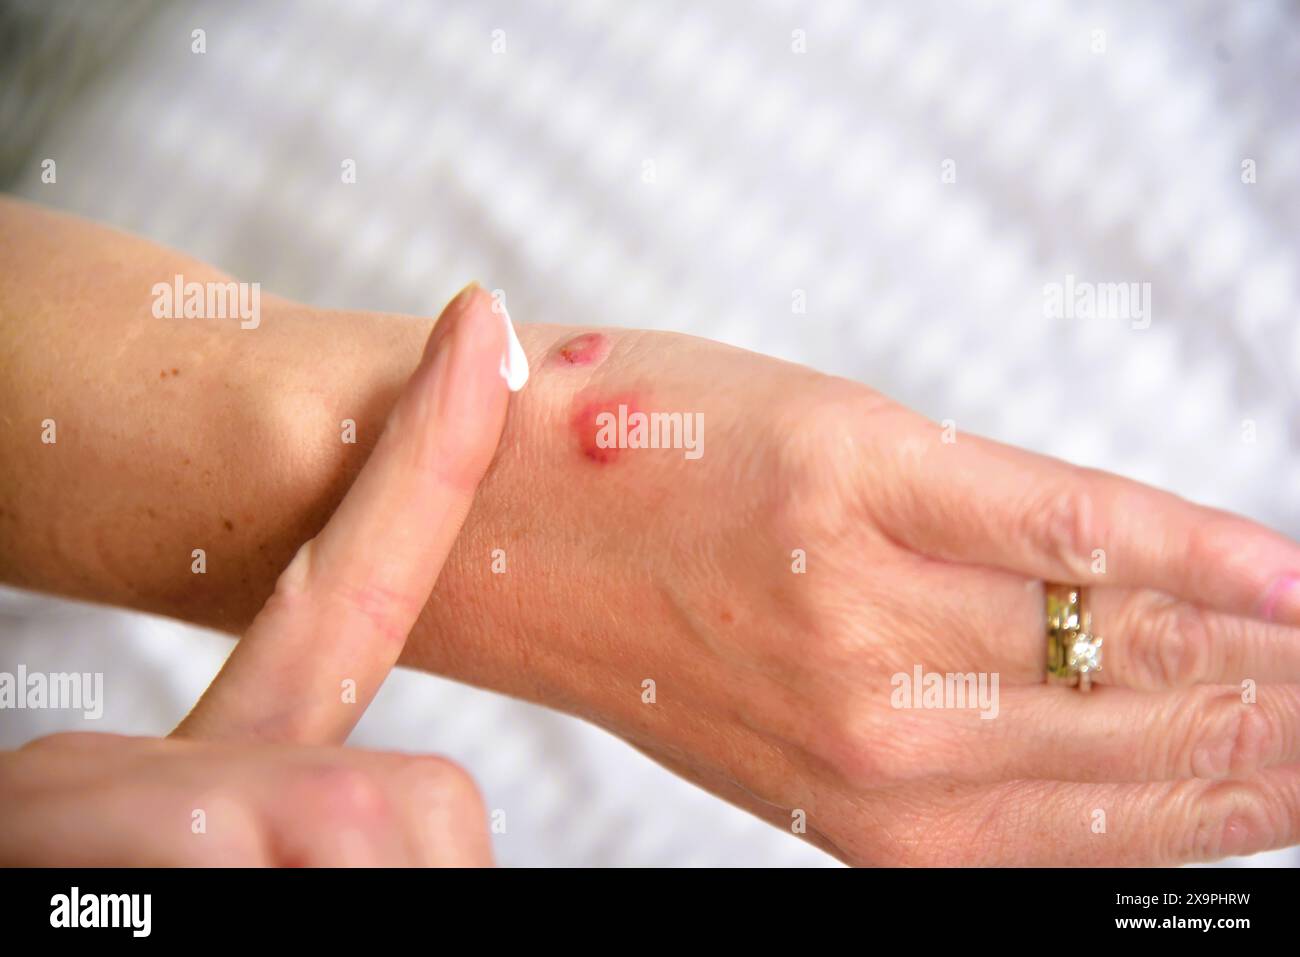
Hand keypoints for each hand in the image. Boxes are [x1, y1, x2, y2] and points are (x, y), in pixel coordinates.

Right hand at [0, 284, 515, 864]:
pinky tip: (141, 910)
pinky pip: (260, 839)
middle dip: (374, 870)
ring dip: (312, 900)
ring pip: (376, 824)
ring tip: (163, 916)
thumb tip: (421, 813)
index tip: (482, 334)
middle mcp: (135, 772)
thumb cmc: (102, 917)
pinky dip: (235, 896)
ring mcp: (100, 802)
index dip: (426, 461)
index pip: (348, 594)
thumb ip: (305, 805)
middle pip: (413, 800)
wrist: (19, 933)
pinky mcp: (98, 824)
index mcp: (199, 783)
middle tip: (234, 895)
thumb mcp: (212, 865)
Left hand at [410, 330, 1299, 864]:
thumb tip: (1068, 697)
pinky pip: (1060, 528)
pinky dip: (1188, 556)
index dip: (1229, 806)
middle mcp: (876, 731)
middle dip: (1272, 739)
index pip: (1102, 823)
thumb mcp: (782, 702)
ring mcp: (865, 605)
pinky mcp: (849, 481)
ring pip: (1120, 650)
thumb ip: (919, 719)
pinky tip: (1286, 580)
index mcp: (860, 800)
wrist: (485, 519)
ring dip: (1265, 662)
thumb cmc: (640, 599)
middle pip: (1133, 744)